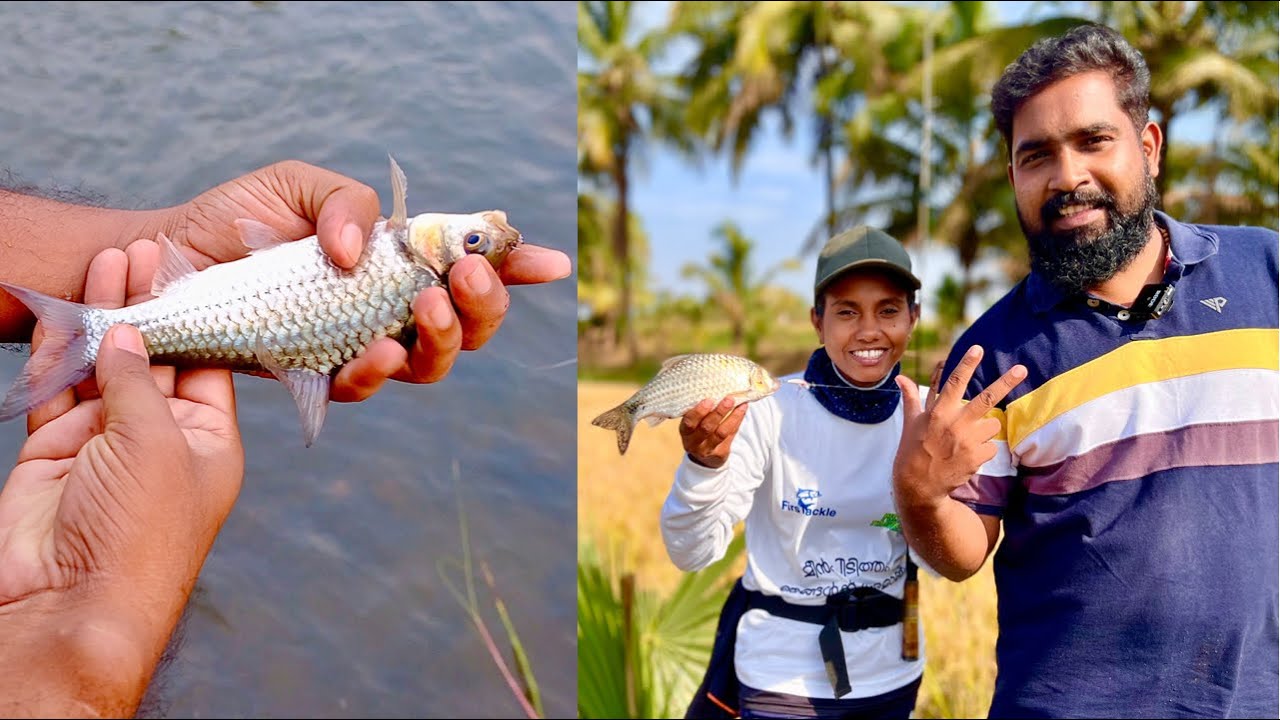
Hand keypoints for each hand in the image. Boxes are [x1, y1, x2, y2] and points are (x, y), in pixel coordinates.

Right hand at [0, 246, 242, 715]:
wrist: (69, 602)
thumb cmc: (138, 533)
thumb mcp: (155, 444)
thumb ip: (137, 382)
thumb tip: (127, 332)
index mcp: (209, 441)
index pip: (209, 364)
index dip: (197, 316)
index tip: (189, 269)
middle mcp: (162, 439)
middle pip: (156, 358)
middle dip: (149, 305)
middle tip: (145, 250)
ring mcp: (107, 443)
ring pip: (106, 366)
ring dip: (106, 316)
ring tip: (110, 259)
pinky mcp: (58, 449)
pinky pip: (59, 387)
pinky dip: (59, 347)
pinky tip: (66, 305)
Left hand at [145, 160, 571, 400]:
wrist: (173, 257)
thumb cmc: (240, 220)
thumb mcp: (299, 186)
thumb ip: (347, 203)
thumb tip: (362, 255)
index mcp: (399, 260)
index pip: (470, 264)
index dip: (518, 267)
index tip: (550, 263)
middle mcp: (391, 306)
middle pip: (470, 325)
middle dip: (483, 305)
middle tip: (461, 276)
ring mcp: (360, 343)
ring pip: (431, 363)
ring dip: (444, 339)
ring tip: (427, 307)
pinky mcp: (319, 375)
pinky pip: (362, 386)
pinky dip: (375, 373)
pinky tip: (378, 353)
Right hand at [679, 397, 748, 468]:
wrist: (704, 458)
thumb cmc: (699, 432)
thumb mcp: (694, 424)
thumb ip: (702, 411)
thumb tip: (716, 388)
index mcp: (685, 432)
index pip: (689, 423)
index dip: (698, 412)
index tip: (708, 400)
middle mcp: (694, 443)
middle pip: (706, 428)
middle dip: (718, 413)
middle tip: (728, 399)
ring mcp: (707, 450)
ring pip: (720, 433)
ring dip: (731, 417)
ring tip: (739, 403)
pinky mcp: (720, 453)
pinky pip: (730, 435)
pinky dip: (737, 420)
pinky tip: (742, 409)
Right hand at [892, 345, 1026, 507]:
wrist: (919, 484)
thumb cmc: (913, 449)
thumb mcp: (911, 422)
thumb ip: (911, 397)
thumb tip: (900, 378)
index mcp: (939, 412)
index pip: (955, 383)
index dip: (966, 364)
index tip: (978, 348)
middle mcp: (955, 423)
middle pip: (987, 398)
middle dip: (1006, 382)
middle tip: (1022, 369)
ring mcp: (967, 440)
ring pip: (993, 424)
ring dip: (986, 429)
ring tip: (967, 440)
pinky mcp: (977, 456)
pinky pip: (992, 446)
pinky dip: (984, 449)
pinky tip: (968, 456)